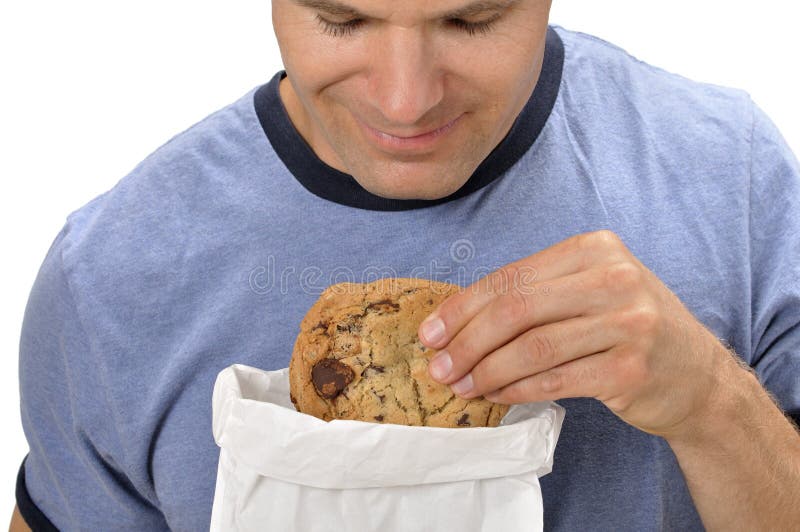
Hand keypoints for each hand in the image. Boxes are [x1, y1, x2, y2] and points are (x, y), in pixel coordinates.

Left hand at [418, 230, 731, 436]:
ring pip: (531, 348)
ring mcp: (627, 323)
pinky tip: (495, 395)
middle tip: (438, 366)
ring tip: (460, 386)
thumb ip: (534, 296)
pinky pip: (553, 380)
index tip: (430, 333)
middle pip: (516, 311)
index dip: (462, 307)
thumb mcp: (590, 291)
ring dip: (485, 371)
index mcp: (594, 249)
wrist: (698, 376)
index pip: (510, 277)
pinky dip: (515, 389)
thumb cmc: (628, 330)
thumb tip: (457, 322)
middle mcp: (614, 278)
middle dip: (466, 342)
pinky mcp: (630, 369)